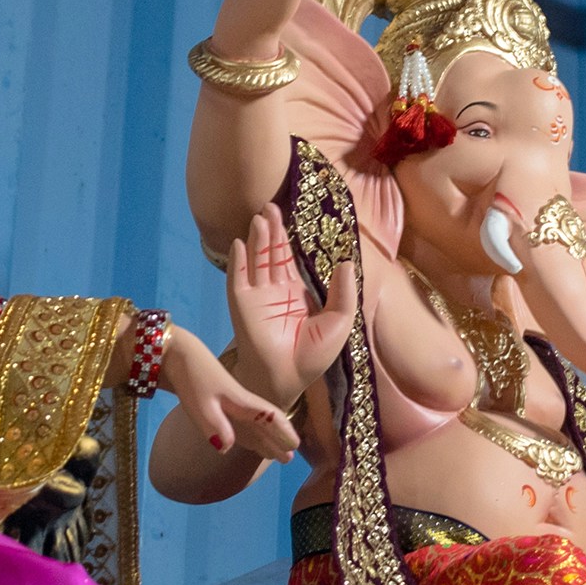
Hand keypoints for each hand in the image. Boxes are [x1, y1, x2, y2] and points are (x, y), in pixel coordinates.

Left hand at [162, 323, 300, 461]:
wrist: (179, 358)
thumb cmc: (192, 379)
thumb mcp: (201, 405)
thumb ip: (216, 426)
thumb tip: (227, 449)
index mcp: (241, 401)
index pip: (270, 416)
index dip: (283, 430)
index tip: (294, 445)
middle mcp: (242, 403)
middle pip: (266, 424)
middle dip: (278, 440)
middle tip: (291, 458)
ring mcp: (233, 405)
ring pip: (256, 426)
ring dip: (268, 441)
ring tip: (280, 456)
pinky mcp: (222, 406)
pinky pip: (243, 426)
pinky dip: (252, 437)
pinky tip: (254, 446)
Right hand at [222, 205, 357, 406]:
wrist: (288, 378)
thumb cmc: (313, 357)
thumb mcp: (339, 322)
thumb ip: (344, 293)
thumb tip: (347, 262)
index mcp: (295, 294)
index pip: (289, 258)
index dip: (288, 237)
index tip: (288, 214)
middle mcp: (273, 292)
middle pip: (271, 253)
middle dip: (271, 230)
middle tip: (270, 205)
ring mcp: (256, 298)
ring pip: (256, 260)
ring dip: (257, 239)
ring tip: (260, 217)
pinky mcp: (242, 306)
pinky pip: (238, 279)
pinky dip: (238, 261)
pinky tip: (239, 243)